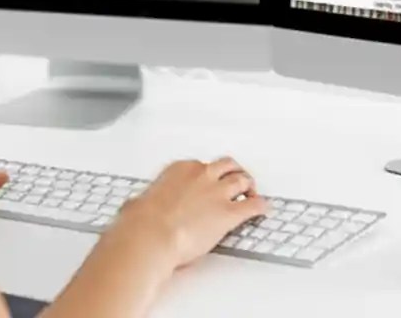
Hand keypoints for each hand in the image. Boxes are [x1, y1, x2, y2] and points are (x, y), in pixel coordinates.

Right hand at [110, 157, 267, 269]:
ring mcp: (218, 193)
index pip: (199, 166)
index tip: (206, 182)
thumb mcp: (138, 203)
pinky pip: (253, 206)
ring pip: (242, 180)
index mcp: (180, 169)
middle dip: (233, 171)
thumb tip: (137, 207)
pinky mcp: (229, 213)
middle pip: (226, 166)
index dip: (206, 176)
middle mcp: (202, 175)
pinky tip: (263, 209)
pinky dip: (261, 206)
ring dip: (248, 185)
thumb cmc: (141, 222)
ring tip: (251, 191)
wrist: (150, 235)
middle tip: (236, 178)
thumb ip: (145, 201)